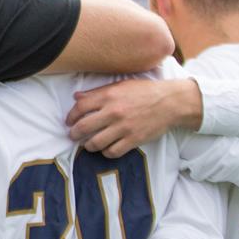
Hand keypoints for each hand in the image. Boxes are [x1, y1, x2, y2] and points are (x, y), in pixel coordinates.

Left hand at [66, 77, 197, 156]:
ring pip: (95, 143)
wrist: (170, 102)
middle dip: (74, 133)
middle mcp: (113, 112)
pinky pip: (112, 152)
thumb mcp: (120, 85)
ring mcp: (123, 128)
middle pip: (83, 127)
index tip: (69, 121)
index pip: (80, 107)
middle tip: (73, 135)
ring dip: (88, 145)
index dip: (71, 116)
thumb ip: (97, 92)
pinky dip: (106, 152)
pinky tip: (106, 148)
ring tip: (88, 144)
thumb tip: (76, 96)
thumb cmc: (144, 91)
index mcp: (108, 96)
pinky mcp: (133, 140)